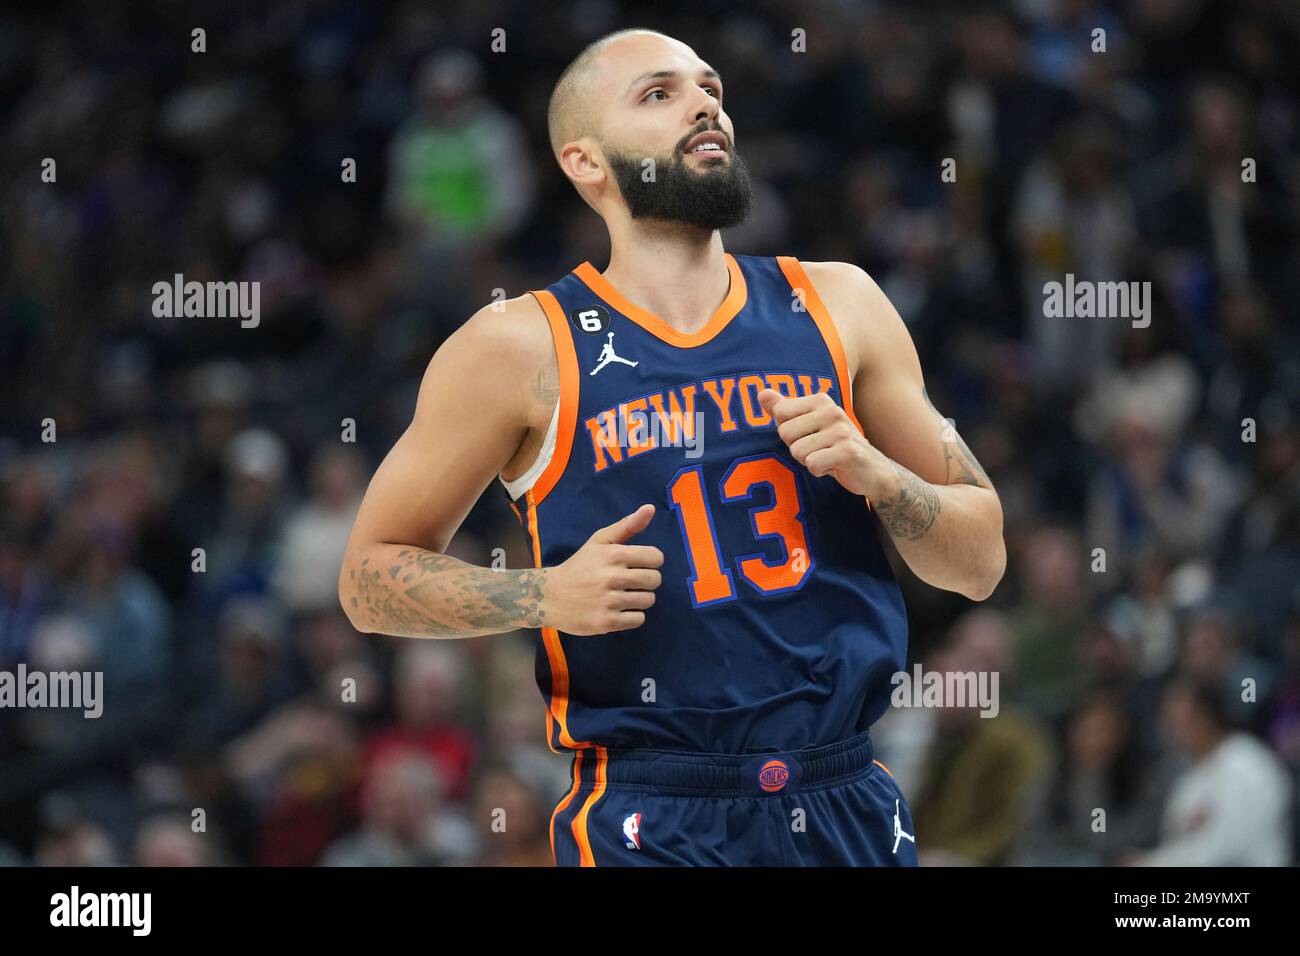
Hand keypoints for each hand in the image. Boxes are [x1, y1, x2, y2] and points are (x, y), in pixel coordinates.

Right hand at [541, 504, 663, 634]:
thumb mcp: (599, 541)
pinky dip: (631, 616)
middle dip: (646, 581)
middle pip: (655, 580)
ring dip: (639, 599)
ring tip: (621, 596)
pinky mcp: (606, 623)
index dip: (650, 562)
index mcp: (613, 554)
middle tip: (629, 582)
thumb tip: (650, 508)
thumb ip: (627, 526)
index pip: (656, 558)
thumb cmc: (580, 566)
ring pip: (648, 600)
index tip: (637, 565)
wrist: (550, 596)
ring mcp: (609, 601)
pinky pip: (638, 619)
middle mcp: (612, 577)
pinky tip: (617, 610)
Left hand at [757, 388, 884, 497]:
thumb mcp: (808, 425)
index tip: (808, 436)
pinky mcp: (848, 451)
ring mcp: (841, 430)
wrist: (871, 469)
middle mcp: (831, 410)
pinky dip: (819, 470)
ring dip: (808, 461)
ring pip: (797, 451)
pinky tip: (833, 466)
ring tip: (826, 457)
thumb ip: (784, 409)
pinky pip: (812, 464)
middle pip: (785, 433)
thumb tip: (761, 394)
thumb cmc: (833, 446)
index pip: (780, 413)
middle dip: (797, 448)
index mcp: (820, 400)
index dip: (789, 431)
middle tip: (818, 449)